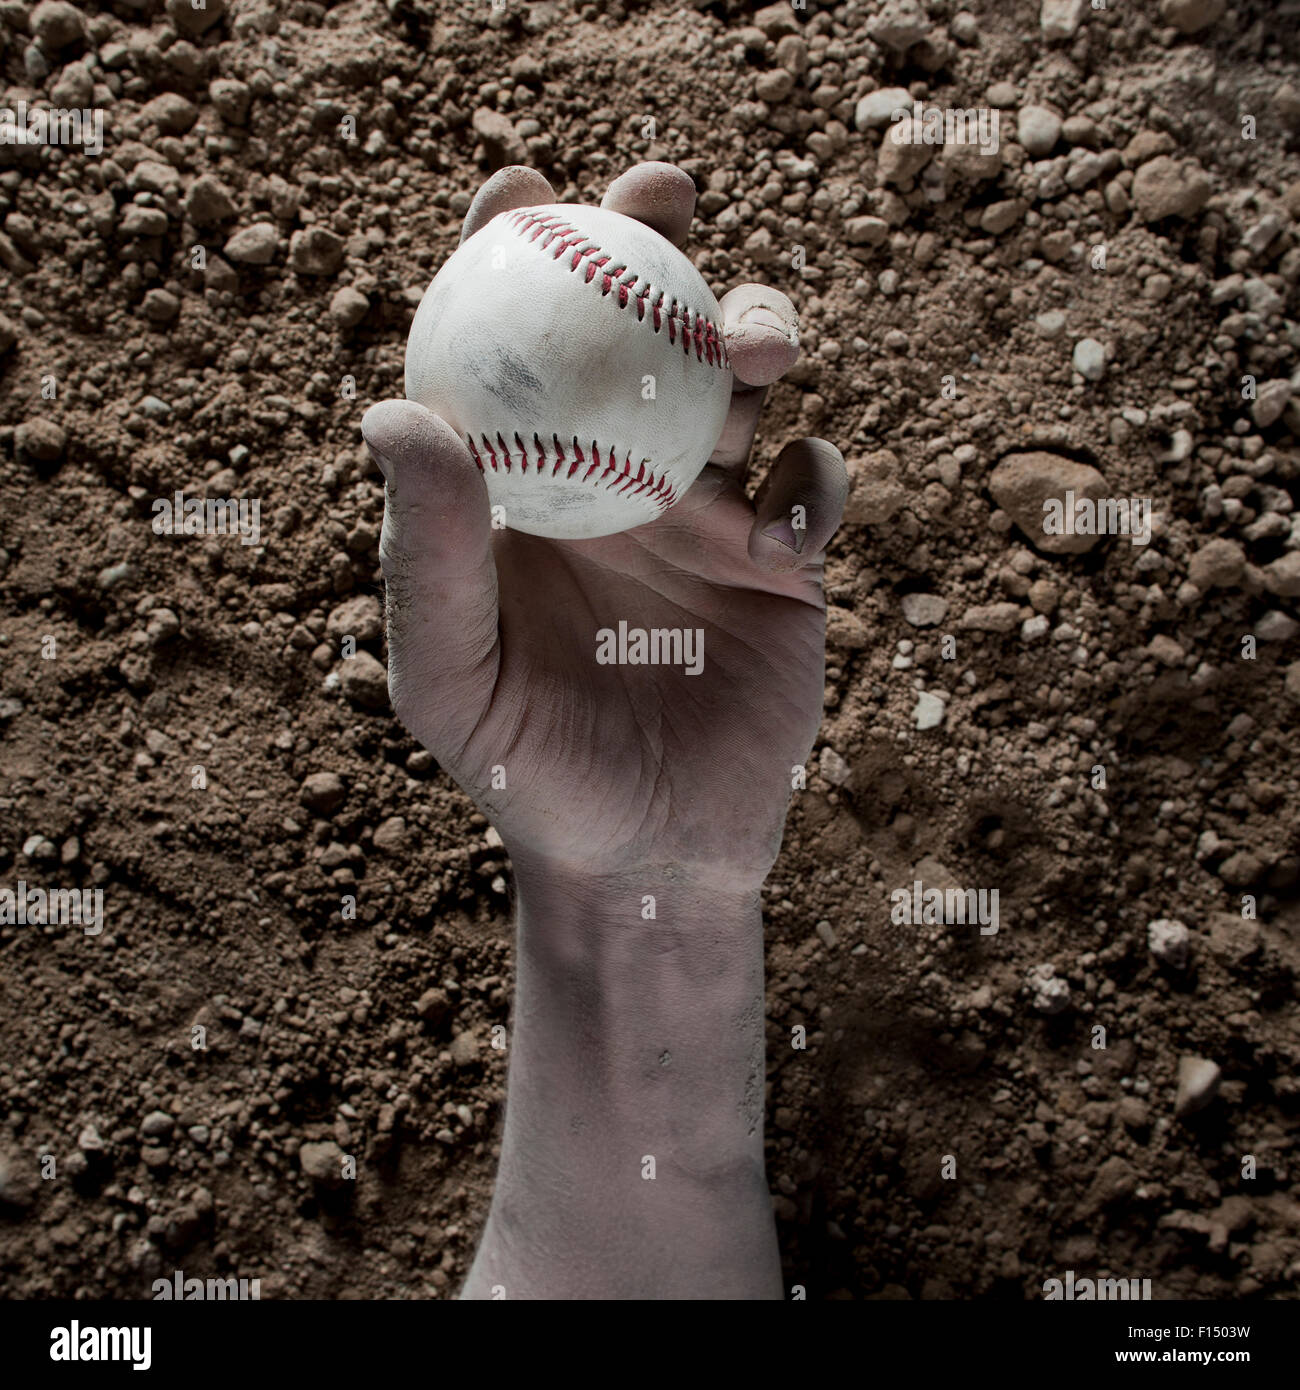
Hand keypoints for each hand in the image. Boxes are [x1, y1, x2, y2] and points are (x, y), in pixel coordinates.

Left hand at [362, 162, 846, 891]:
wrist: (643, 856)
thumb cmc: (527, 772)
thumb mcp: (453, 677)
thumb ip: (427, 555)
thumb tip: (394, 412)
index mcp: (535, 486)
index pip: (519, 345)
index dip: (516, 250)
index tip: (520, 188)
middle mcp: (623, 479)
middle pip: (646, 326)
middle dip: (660, 238)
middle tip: (663, 192)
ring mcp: (709, 515)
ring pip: (748, 383)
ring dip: (759, 334)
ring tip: (749, 354)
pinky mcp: (784, 565)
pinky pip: (815, 488)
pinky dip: (813, 486)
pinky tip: (779, 539)